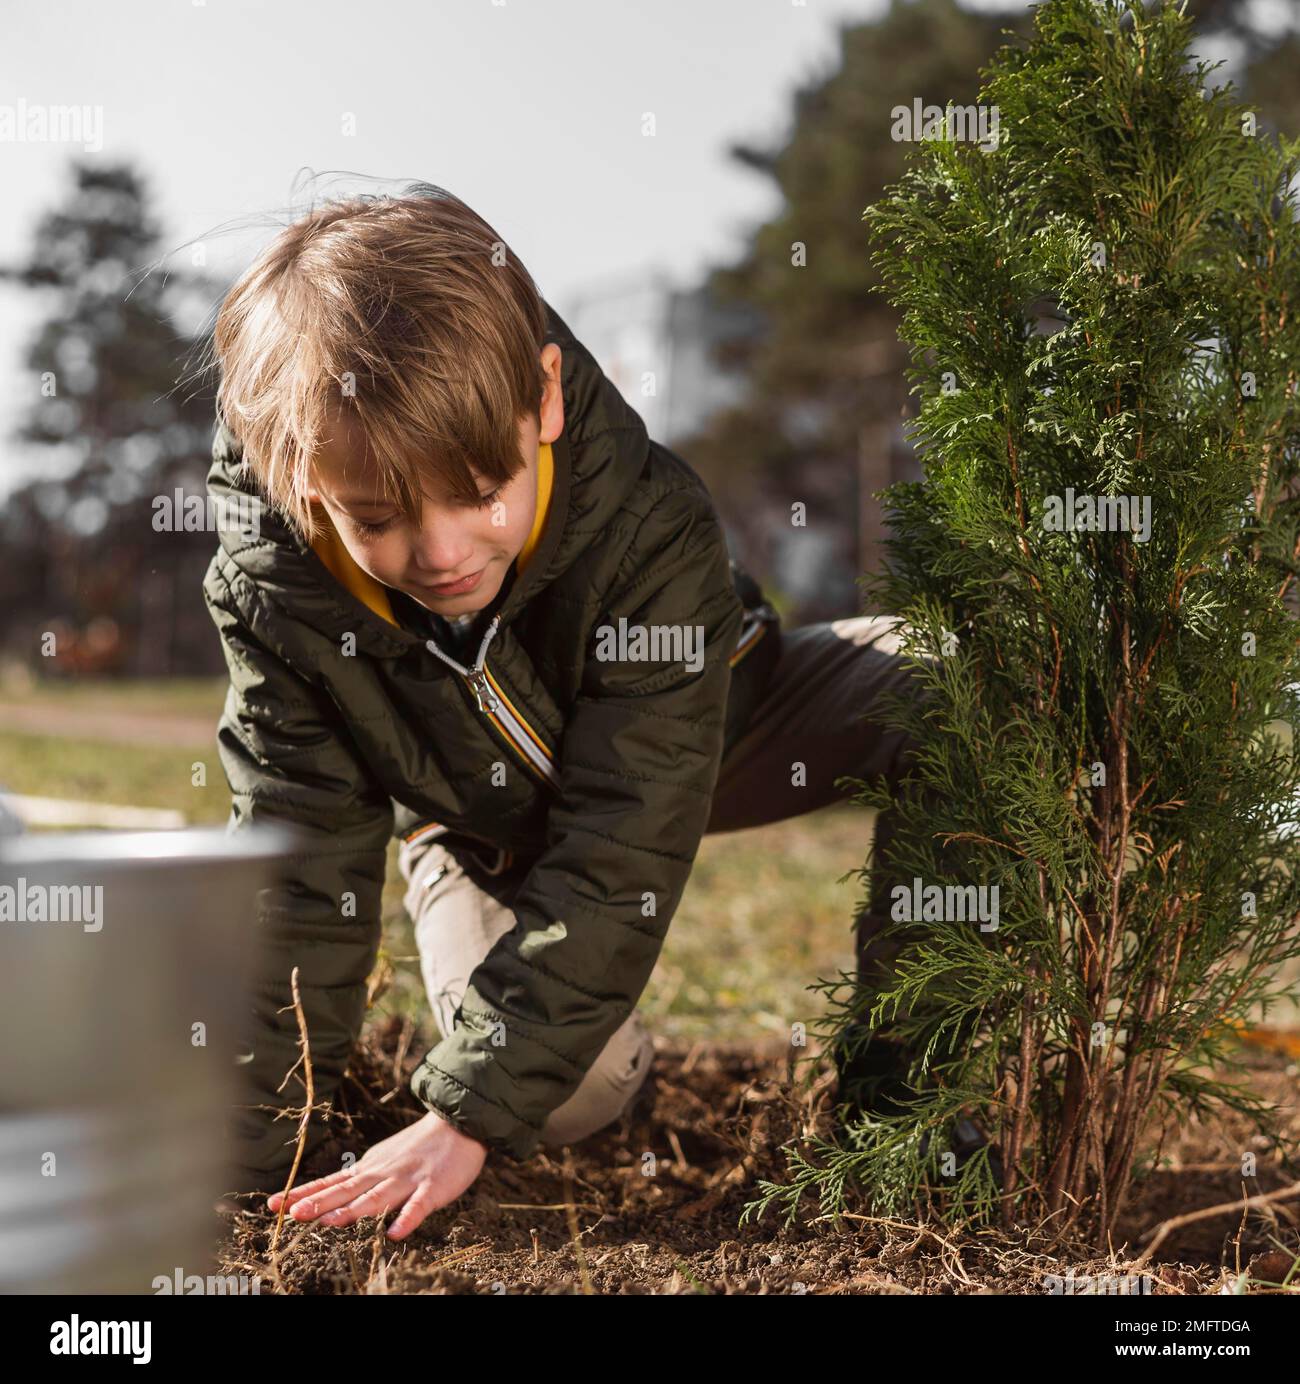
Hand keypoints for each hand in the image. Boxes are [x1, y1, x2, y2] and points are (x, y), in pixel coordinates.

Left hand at [266, 1111, 487, 1239]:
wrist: (459, 1122)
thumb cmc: (420, 1145)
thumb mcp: (385, 1157)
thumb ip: (362, 1178)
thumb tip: (330, 1196)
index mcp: (371, 1168)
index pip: (332, 1182)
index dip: (305, 1193)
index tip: (273, 1204)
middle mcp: (383, 1173)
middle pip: (348, 1190)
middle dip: (320, 1202)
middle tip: (293, 1214)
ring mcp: (408, 1179)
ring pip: (378, 1197)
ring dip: (354, 1210)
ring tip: (330, 1223)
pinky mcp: (433, 1187)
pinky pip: (419, 1205)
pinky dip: (407, 1218)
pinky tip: (395, 1234)